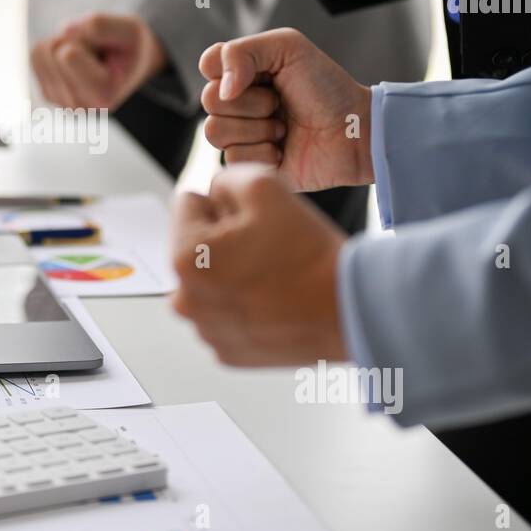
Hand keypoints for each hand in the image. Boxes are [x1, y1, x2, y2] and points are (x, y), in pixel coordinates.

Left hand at [30, 13, 168, 110]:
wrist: (133, 70)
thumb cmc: (132, 50)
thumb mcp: (131, 30)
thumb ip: (102, 25)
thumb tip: (65, 29)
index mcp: (102, 96)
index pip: (67, 53)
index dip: (85, 39)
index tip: (105, 51)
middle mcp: (78, 105)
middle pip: (49, 51)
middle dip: (72, 40)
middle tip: (97, 53)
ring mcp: (61, 102)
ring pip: (38, 53)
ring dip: (63, 44)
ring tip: (89, 57)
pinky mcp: (49, 93)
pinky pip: (35, 56)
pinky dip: (54, 51)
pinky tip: (78, 62)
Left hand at [170, 163, 346, 366]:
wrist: (346, 310)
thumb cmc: (306, 253)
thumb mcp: (263, 186)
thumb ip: (225, 179)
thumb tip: (213, 193)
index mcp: (184, 258)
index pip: (188, 205)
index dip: (223, 203)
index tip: (253, 220)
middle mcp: (186, 300)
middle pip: (196, 247)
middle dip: (223, 240)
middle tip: (268, 247)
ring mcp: (207, 330)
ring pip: (211, 282)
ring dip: (232, 273)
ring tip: (273, 275)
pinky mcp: (228, 352)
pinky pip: (227, 315)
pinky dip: (245, 306)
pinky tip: (275, 301)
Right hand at [198, 28, 372, 191]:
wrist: (354, 131)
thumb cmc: (328, 88)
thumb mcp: (288, 47)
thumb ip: (241, 52)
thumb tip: (221, 89)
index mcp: (244, 71)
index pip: (208, 64)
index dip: (229, 70)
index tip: (263, 73)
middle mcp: (238, 102)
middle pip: (208, 100)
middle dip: (251, 102)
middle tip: (280, 103)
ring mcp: (241, 134)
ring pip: (215, 131)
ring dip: (256, 129)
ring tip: (284, 128)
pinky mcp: (249, 164)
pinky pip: (232, 159)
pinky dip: (263, 154)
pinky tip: (283, 150)